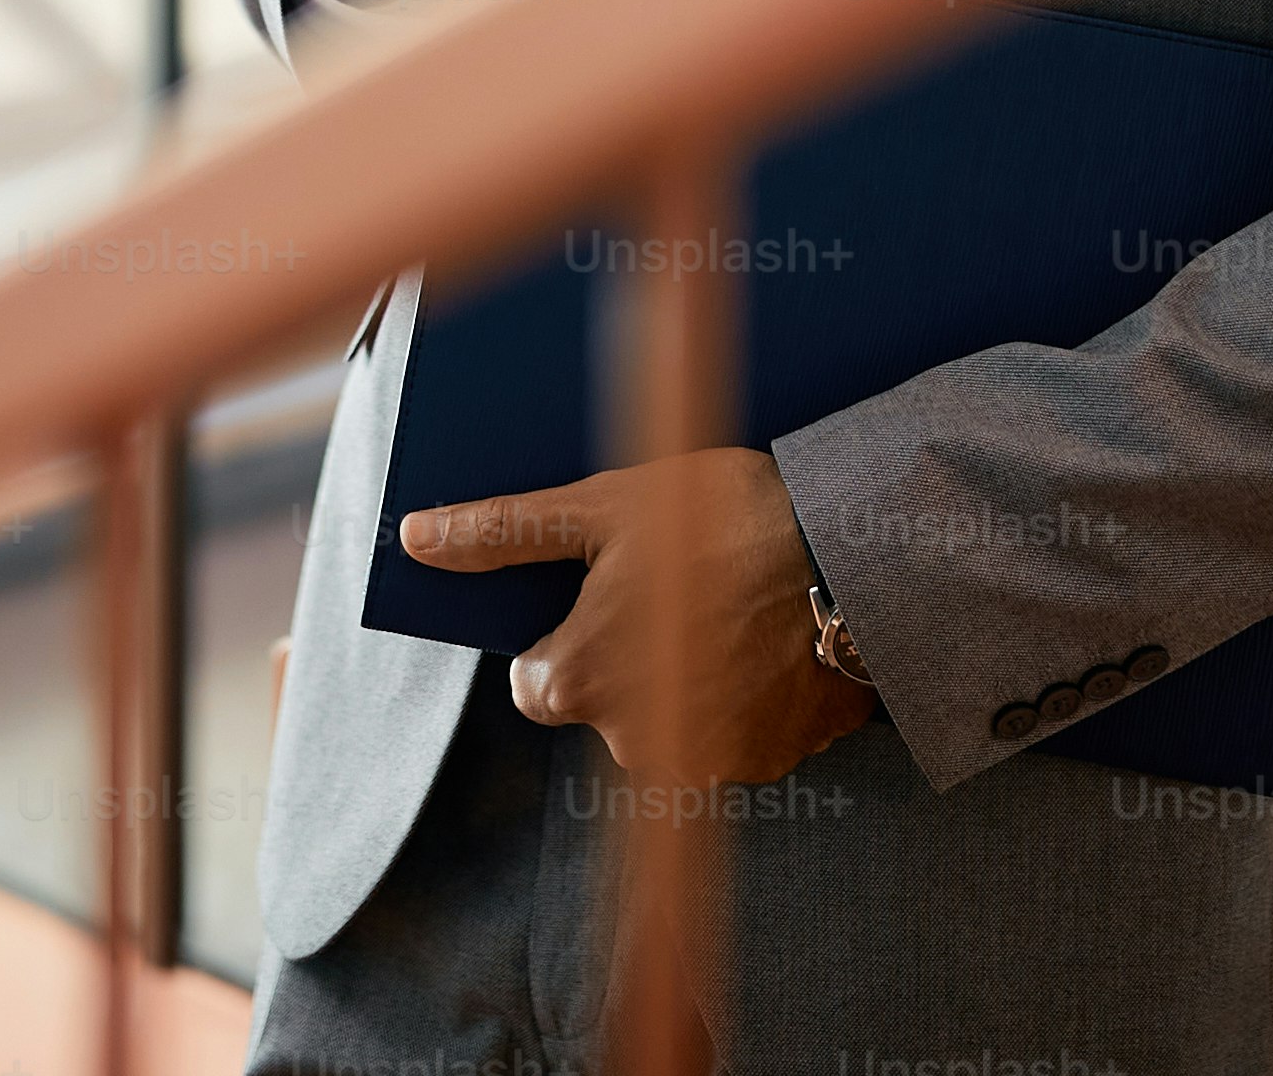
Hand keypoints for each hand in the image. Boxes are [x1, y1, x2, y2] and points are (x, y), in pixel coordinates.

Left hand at [398, 449, 870, 785]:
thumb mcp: (602, 509)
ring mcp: (708, 761)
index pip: (536, 683)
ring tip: (735, 605)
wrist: (858, 558)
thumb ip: (504, 533)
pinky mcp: (771, 764)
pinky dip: (745, 697)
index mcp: (581, 682)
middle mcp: (636, 741)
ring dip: (690, 677)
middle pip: (607, 704)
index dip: (565, 636)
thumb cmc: (721, 523)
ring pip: (673, 720)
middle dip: (632, 656)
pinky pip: (737, 735)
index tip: (608, 593)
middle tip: (680, 586)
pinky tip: (771, 638)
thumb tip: (414, 539)